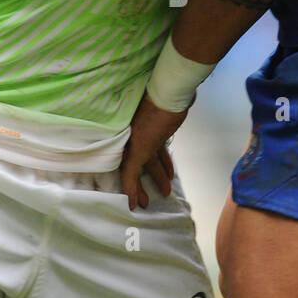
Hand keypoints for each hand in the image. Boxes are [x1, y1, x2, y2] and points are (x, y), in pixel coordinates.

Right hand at [120, 92, 188, 210]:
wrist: (172, 91)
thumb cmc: (155, 118)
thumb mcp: (140, 147)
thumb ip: (131, 171)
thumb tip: (128, 195)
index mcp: (125, 143)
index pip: (125, 172)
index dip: (129, 190)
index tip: (134, 206)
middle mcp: (132, 140)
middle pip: (137, 168)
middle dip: (143, 186)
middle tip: (149, 204)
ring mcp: (146, 134)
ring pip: (151, 160)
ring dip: (158, 176)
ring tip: (166, 191)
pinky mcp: (159, 130)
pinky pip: (160, 151)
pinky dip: (164, 162)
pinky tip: (171, 172)